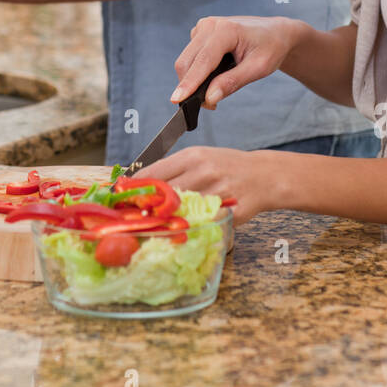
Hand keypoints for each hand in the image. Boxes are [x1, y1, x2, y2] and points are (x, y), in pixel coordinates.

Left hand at [136, 146, 275, 225]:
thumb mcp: (200, 158)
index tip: (122, 197)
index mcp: (193, 156)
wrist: (264, 175)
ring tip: (154, 225)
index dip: (135, 188)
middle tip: (134, 216)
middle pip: (163, 194)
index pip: (154, 173)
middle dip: (147, 207)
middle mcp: (203, 171)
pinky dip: (190, 228)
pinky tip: (183, 230)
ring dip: (166, 220)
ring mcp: (217, 192)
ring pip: (181, 211)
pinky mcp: (229, 211)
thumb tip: (142, 183)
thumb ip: (174, 169)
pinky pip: (202, 223)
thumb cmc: (227, 166)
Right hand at [170, 14, 300, 108]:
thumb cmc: (271, 47)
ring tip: (215, 92)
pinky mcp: (200, 34)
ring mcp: (203, 27)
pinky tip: (215, 76)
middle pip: (187, 61)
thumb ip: (232, 82)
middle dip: (191, 87)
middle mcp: (210, 25)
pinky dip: (196, 73)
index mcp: (226, 30)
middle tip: (210, 105)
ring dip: (193, 81)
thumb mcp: (258, 68)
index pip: (203, 61)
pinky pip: (191, 58)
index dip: (189, 82)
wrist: (275, 33)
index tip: (177, 100)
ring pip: (186, 61)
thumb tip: (209, 98)